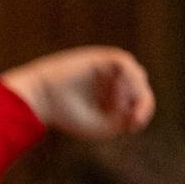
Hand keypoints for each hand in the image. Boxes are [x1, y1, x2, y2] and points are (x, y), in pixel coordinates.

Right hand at [0, 46, 154, 139]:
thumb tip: (141, 112)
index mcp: (112, 97)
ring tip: (114, 104)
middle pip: (141, 88)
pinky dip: (125, 78)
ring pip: (137, 76)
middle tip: (125, 117)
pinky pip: (126, 64)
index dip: (142, 112)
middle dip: (139, 103)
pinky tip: (114, 90)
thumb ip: (125, 120)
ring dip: (132, 92)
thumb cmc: (66, 115)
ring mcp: (108, 68)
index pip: (139, 101)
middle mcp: (113, 80)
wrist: (42, 98)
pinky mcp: (102, 57)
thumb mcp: (101, 126)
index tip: (133, 124)